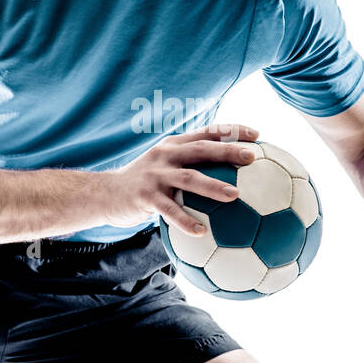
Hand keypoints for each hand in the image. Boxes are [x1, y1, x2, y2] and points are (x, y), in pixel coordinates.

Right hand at [102, 122, 260, 234]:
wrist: (105, 194)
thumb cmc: (145, 184)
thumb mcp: (165, 168)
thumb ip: (191, 168)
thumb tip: (231, 181)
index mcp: (174, 145)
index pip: (207, 132)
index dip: (232, 130)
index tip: (258, 135)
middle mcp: (165, 154)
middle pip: (201, 149)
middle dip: (227, 150)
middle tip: (252, 158)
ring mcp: (155, 174)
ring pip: (188, 178)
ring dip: (213, 186)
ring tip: (235, 196)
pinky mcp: (144, 196)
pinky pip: (169, 210)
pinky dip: (185, 221)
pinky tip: (201, 232)